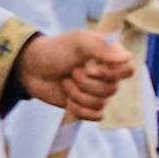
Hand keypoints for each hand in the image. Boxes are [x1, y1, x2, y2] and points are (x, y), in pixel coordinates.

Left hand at [11, 27, 134, 120]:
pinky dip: (81, 110)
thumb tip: (128, 58)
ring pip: (101, 103)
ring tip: (65, 82)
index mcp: (110, 57)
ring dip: (78, 95)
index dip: (112, 74)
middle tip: (72, 71)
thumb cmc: (55, 50)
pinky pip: (96, 116)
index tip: (92, 68)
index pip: (128, 70)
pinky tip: (69, 101)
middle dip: (86, 83)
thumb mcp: (78, 41)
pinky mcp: (86, 105)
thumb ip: (102, 48)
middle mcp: (107, 75)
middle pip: (112, 89)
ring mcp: (97, 91)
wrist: (31, 68)